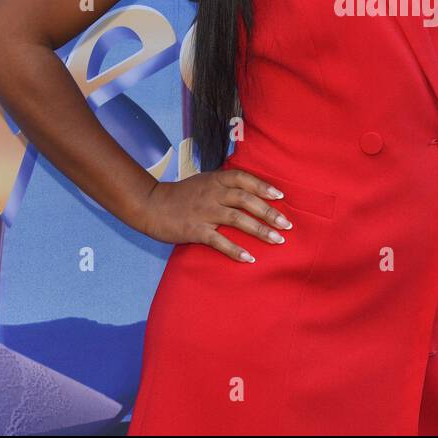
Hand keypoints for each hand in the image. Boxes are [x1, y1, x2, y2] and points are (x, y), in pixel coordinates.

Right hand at [134, 169, 291, 261]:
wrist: (150, 204)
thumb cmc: (180, 195)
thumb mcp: (204, 181)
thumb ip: (224, 184)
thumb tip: (251, 190)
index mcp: (215, 179)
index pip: (244, 179)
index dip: (263, 186)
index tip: (281, 196)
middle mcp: (212, 193)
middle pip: (246, 200)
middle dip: (269, 212)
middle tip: (287, 224)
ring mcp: (203, 212)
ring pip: (237, 219)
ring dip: (259, 230)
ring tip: (277, 240)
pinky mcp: (194, 230)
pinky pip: (218, 241)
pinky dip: (234, 249)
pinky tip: (248, 258)